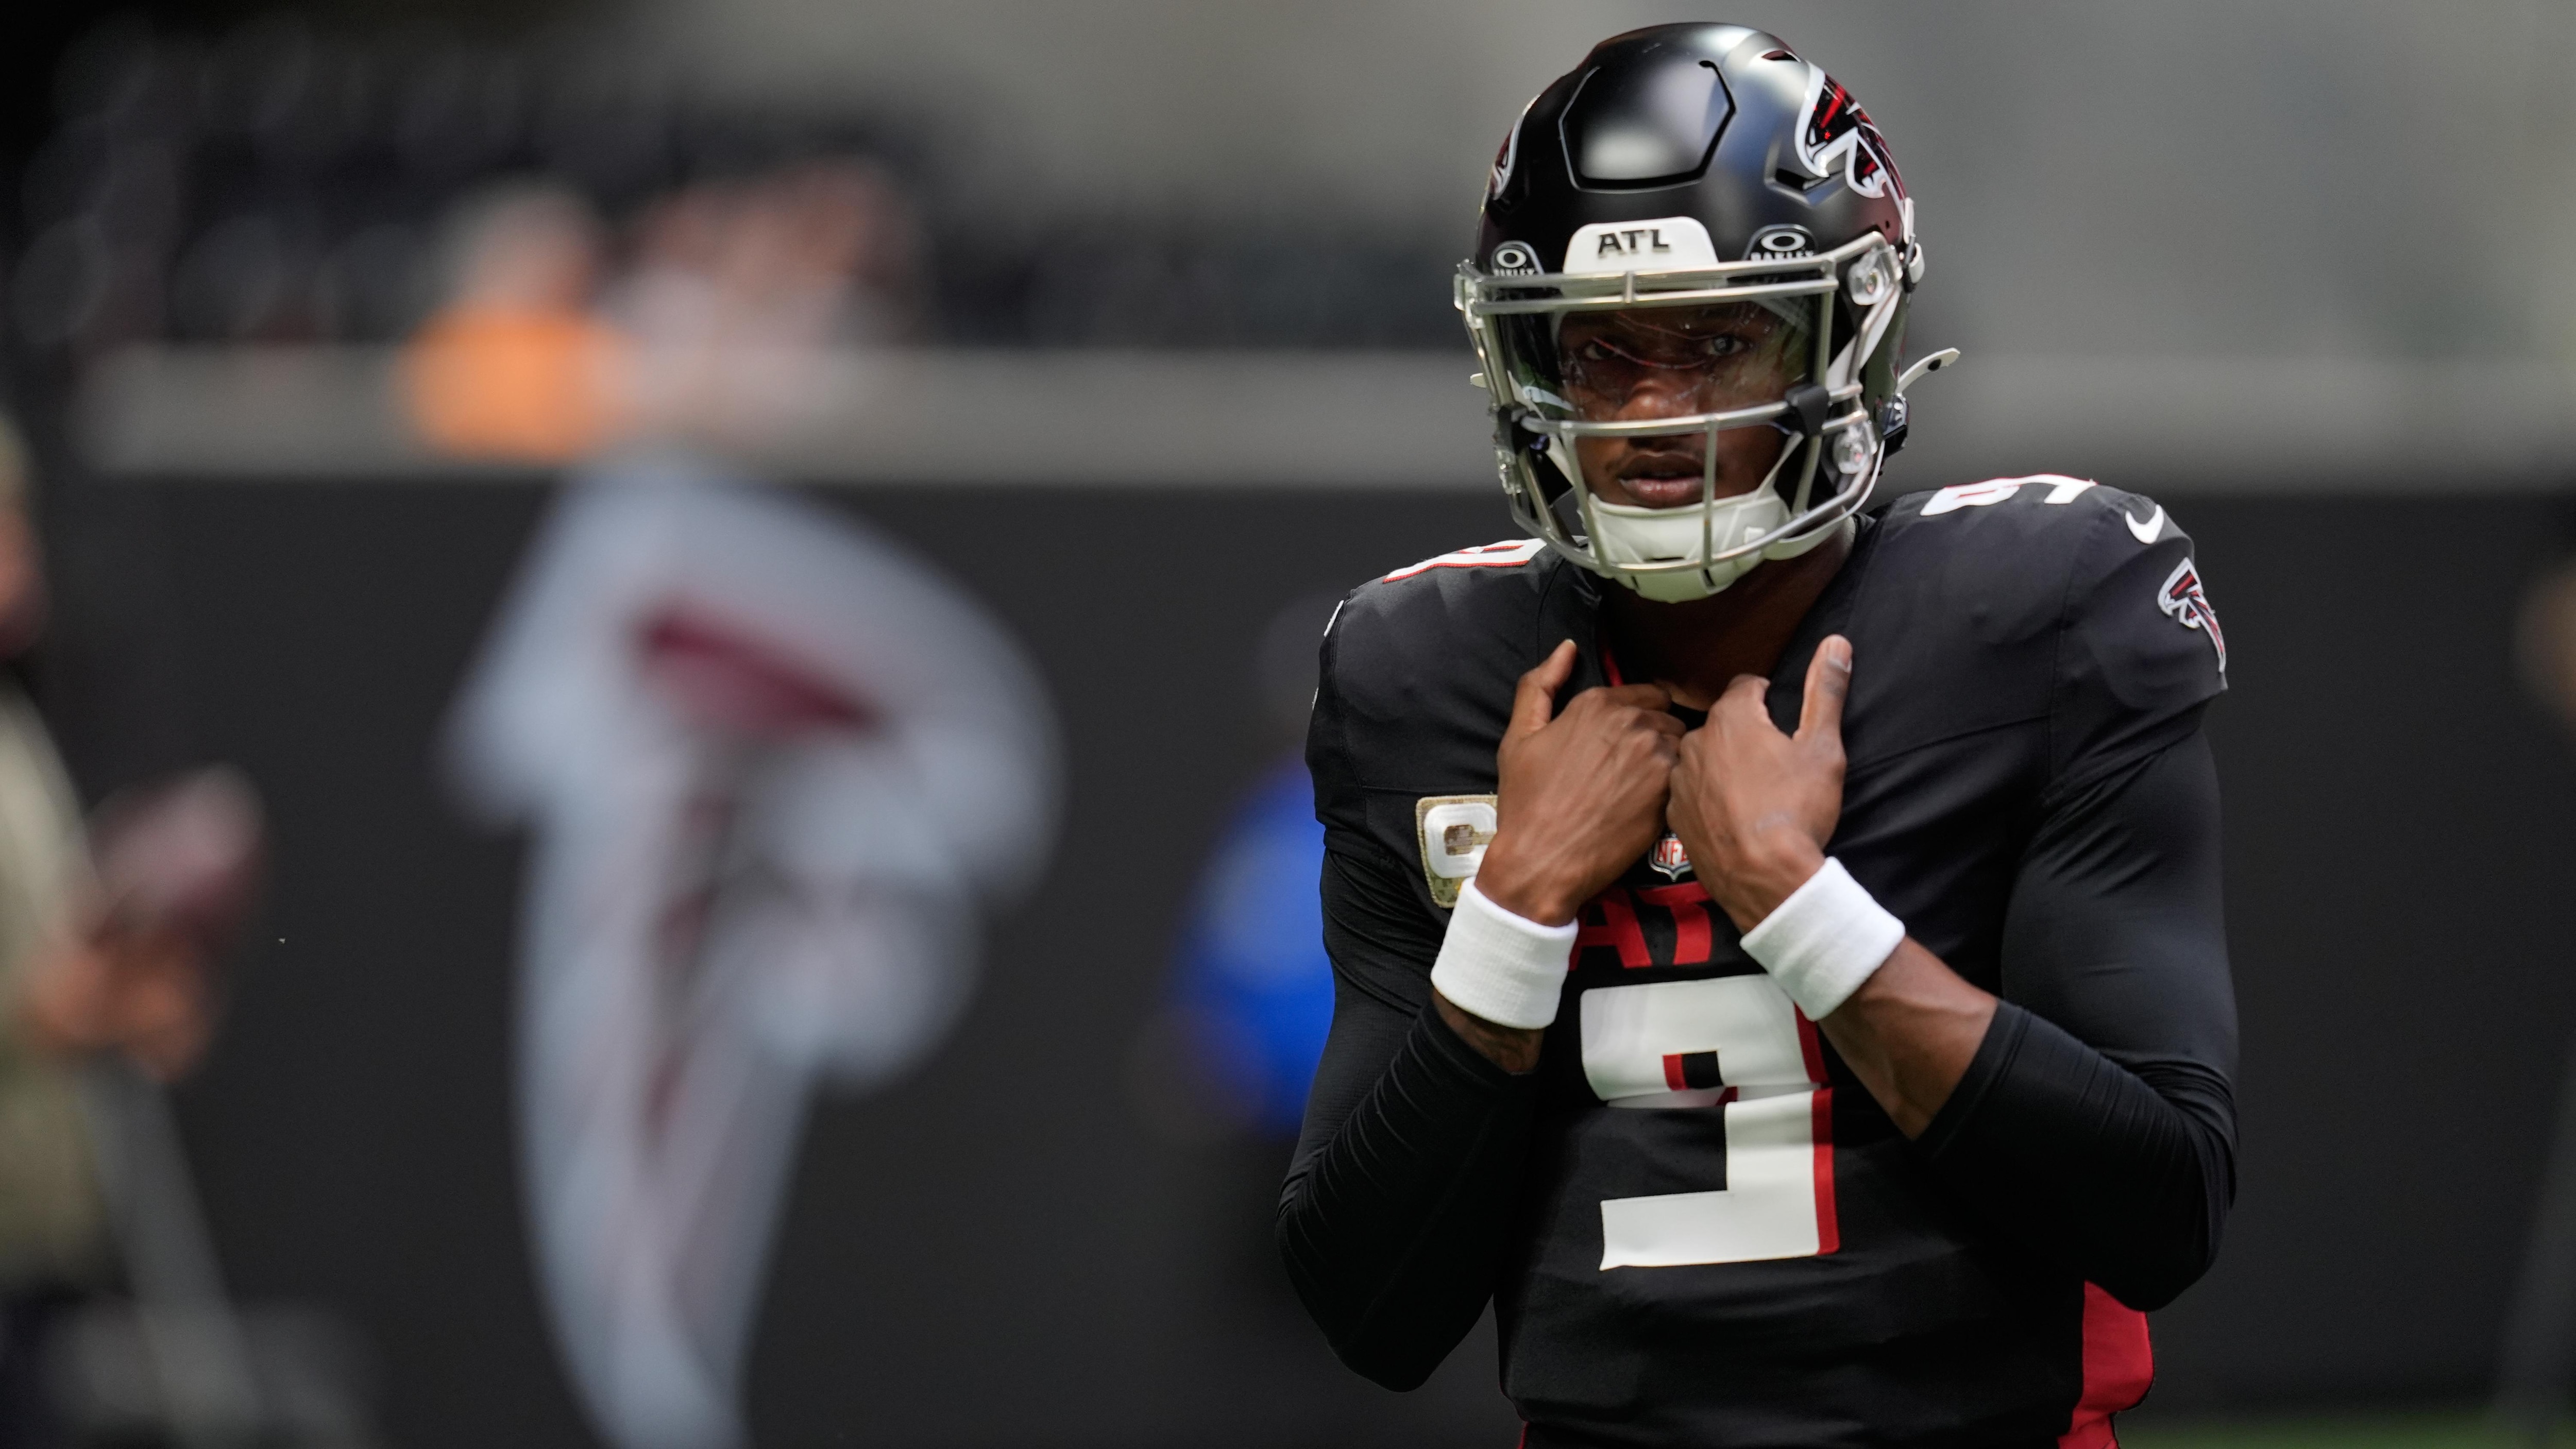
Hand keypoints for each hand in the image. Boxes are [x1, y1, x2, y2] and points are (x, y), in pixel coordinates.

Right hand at [1473, 639, 1683, 926]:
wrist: (1542, 861)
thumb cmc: (1527, 801)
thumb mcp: (1518, 736)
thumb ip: (1541, 684)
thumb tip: (1567, 646)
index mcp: (1596, 702)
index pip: (1647, 693)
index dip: (1638, 716)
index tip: (1624, 742)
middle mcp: (1632, 720)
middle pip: (1668, 717)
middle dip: (1655, 735)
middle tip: (1632, 767)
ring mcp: (1655, 754)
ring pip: (1682, 744)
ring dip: (1669, 759)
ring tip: (1643, 787)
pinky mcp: (1670, 789)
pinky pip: (1686, 775)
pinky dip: (1674, 786)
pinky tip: (1651, 805)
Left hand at [1668, 635, 1850, 932]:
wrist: (1766, 879)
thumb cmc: (1797, 811)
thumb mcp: (1822, 747)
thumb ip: (1825, 691)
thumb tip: (1836, 643)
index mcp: (1730, 717)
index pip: (1747, 686)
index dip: (1770, 701)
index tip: (1785, 727)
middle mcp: (1695, 741)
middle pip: (1723, 722)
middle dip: (1746, 735)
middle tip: (1775, 766)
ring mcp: (1680, 780)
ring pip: (1705, 757)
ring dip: (1724, 766)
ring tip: (1755, 794)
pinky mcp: (1674, 814)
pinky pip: (1692, 792)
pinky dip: (1709, 798)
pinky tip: (1734, 817)